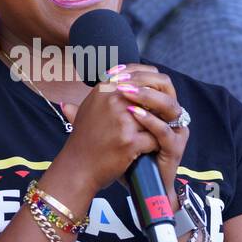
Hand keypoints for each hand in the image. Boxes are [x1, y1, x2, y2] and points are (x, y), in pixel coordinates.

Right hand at [56, 64, 187, 199]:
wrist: (77, 168)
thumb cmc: (84, 139)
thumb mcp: (88, 107)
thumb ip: (104, 89)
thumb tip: (117, 73)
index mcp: (105, 89)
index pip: (138, 74)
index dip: (151, 83)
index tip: (155, 94)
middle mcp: (113, 100)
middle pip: (152, 93)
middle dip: (159, 105)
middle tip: (163, 115)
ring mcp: (122, 120)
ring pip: (156, 116)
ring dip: (160, 125)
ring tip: (159, 133)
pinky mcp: (130, 141)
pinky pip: (155, 139)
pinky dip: (155, 145)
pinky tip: (151, 150)